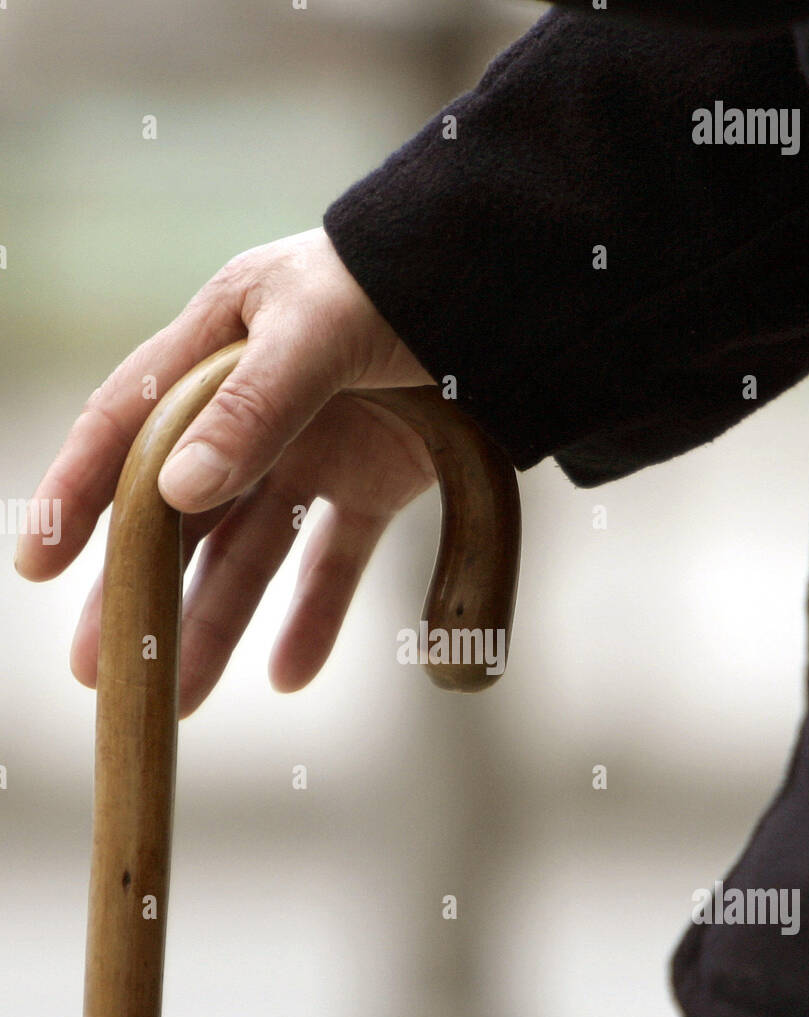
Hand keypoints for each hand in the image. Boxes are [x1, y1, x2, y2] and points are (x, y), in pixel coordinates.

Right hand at [15, 227, 434, 713]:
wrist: (513, 281)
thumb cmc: (404, 277)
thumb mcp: (319, 329)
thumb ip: (252, 406)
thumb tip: (175, 493)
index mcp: (217, 345)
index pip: (126, 426)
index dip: (79, 495)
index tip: (38, 567)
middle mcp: (252, 408)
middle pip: (180, 515)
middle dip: (137, 592)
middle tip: (99, 669)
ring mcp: (313, 451)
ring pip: (250, 552)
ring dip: (216, 624)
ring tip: (183, 698)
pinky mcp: (373, 485)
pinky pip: (333, 563)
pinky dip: (313, 618)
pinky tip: (288, 675)